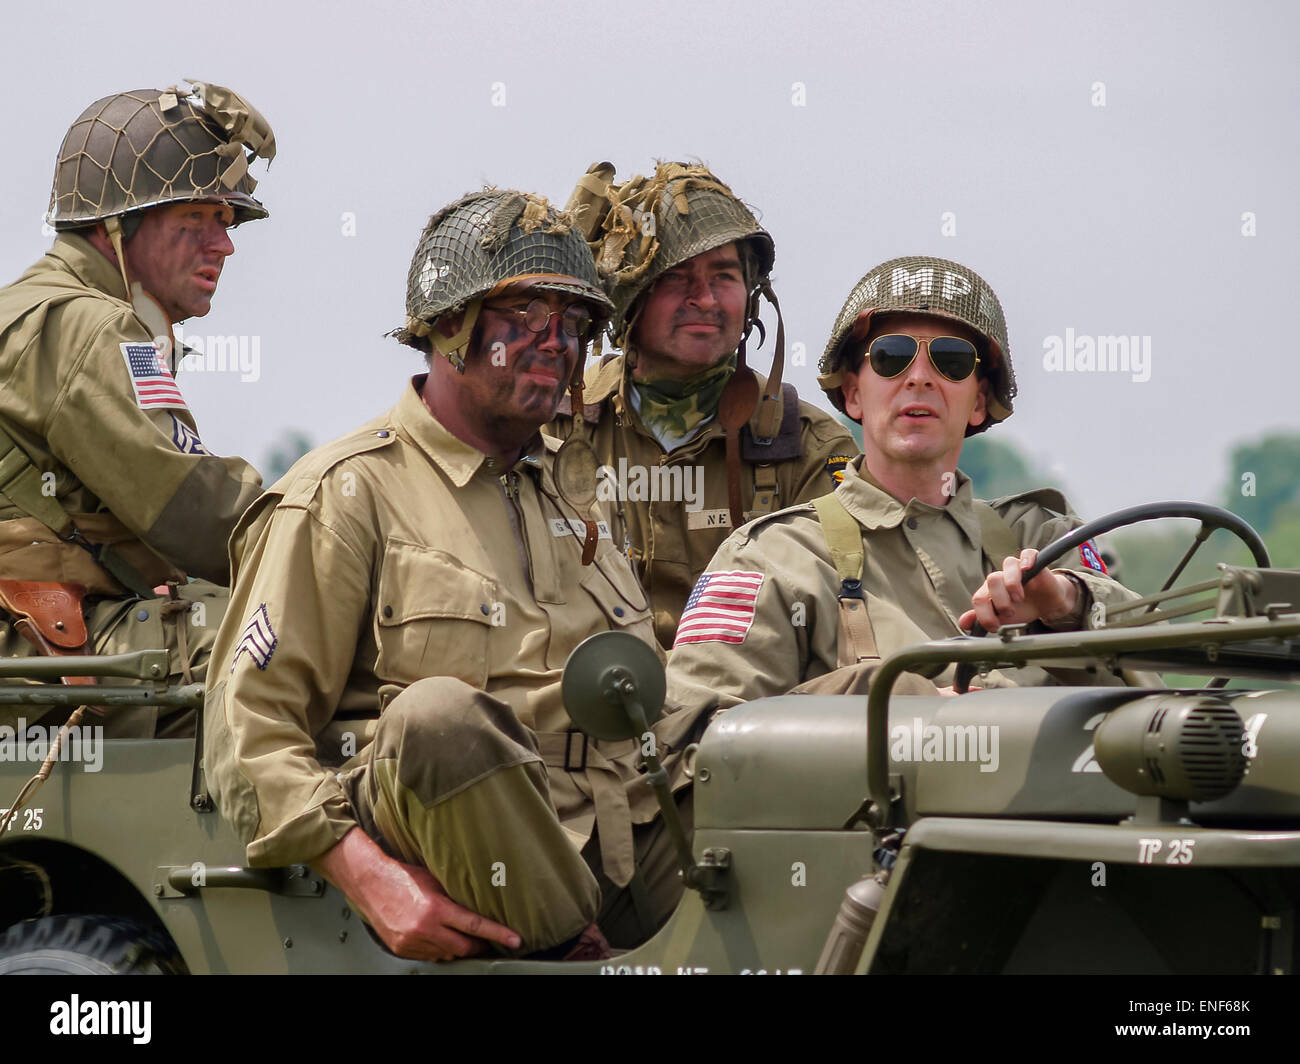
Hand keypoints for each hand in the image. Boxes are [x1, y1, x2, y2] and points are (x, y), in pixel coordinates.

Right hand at [312, 827, 520, 960]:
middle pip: (463, 947)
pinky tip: (440, 937)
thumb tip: (479, 901)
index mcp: (435, 909)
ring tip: (461, 935)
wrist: (370, 883)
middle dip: (479, 945)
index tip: (515, 940)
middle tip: (489, 940)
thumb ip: (455, 894)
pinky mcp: (402, 949)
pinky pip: (429, 956)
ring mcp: (412, 942)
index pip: (475, 925)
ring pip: (447, 954)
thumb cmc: (402, 876)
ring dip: (457, 947)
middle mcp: (424, 929)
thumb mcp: (435, 880)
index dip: (498, 934)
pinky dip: (439, 949)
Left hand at [959, 548, 1080, 632]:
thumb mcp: (1002, 619)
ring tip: (1019, 598)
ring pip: (1008, 564)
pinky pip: (1029, 553)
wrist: (1046, 605)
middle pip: (992, 579)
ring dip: (1012, 583)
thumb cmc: (1022, 609)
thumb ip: (983, 619)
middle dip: (1000, 600)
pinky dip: (1028, 559)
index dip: (984, 614)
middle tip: (1009, 613)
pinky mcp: (1035, 564)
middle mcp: (1001, 577)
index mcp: (989, 591)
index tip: (995, 627)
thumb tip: (963, 623)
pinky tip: (1028, 569)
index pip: (979, 598)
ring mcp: (1017, 569)